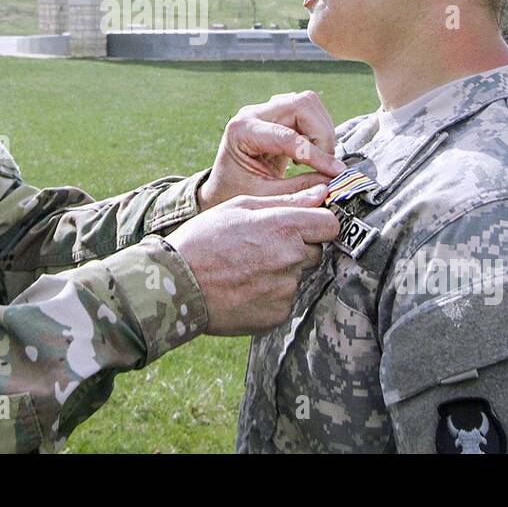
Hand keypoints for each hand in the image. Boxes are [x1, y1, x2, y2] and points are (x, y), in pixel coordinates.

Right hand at [168, 185, 339, 334]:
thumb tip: (322, 193)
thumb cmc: (204, 239)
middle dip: (297, 248)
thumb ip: (286, 201)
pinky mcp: (278, 314)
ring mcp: (286, 290)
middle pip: (316, 251)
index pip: (331, 224)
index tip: (304, 225)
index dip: (318, 223)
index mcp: (284, 227)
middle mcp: (291, 259)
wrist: (176, 285)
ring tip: (247, 268)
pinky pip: (285, 299)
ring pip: (298, 276)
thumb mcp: (239, 207)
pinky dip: (270, 295)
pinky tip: (244, 288)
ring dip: (282, 272)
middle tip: (262, 247)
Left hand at [198, 91, 345, 209]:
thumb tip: (333, 182)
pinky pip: (307, 112)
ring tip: (316, 161)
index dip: (316, 154)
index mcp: (241, 131)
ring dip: (322, 132)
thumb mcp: (266, 197)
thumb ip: (299, 190)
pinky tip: (307, 155)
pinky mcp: (277, 114)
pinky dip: (317, 132)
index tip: (335, 172)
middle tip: (325, 166)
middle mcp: (253, 114)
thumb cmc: (238, 193)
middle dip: (322, 135)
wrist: (225, 187)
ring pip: (308, 103)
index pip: (287, 136)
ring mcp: (265, 110)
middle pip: (302, 104)